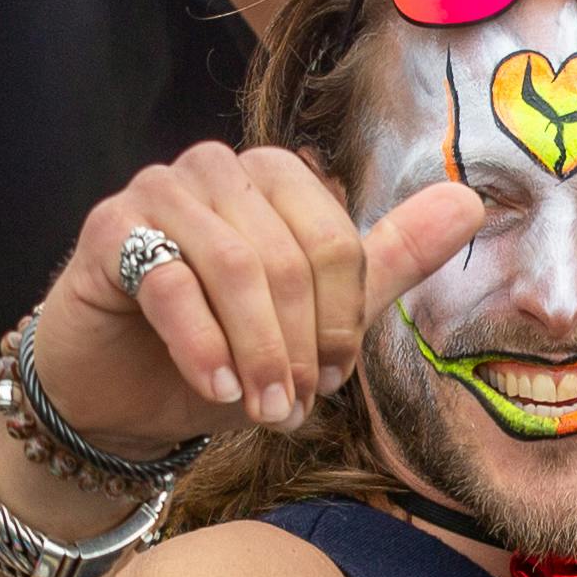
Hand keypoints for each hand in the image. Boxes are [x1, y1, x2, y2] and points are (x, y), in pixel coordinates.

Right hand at [34, 142, 482, 447]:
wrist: (121, 394)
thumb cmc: (224, 350)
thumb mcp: (318, 316)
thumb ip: (388, 260)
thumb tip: (469, 202)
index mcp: (275, 177)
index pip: (336, 241)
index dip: (341, 320)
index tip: (331, 378)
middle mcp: (215, 168)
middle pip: (290, 256)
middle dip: (301, 345)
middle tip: (295, 404)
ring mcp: (156, 191)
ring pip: (235, 268)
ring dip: (258, 353)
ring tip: (262, 408)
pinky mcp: (107, 230)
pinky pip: (170, 284)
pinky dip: (203, 347)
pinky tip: (216, 389)